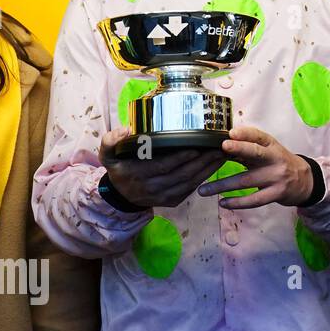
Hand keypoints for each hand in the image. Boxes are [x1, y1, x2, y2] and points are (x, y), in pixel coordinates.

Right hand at [99, 127, 226, 207]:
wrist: (121, 195)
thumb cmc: (119, 168)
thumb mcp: (107, 154)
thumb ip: (111, 140)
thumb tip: (127, 129)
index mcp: (137, 174)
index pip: (163, 166)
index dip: (181, 158)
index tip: (197, 147)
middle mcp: (152, 188)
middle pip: (182, 175)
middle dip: (202, 162)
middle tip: (218, 148)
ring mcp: (163, 197)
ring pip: (190, 183)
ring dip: (208, 169)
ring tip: (222, 154)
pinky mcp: (172, 201)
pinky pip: (191, 188)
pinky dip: (205, 177)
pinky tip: (215, 165)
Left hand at [194, 125, 314, 209]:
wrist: (304, 181)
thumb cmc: (278, 163)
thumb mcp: (268, 152)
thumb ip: (248, 149)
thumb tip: (219, 148)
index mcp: (271, 145)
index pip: (258, 136)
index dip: (245, 133)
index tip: (231, 132)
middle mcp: (275, 159)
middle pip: (256, 153)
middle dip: (239, 148)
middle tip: (222, 146)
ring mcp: (276, 177)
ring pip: (247, 180)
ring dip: (222, 185)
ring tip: (203, 190)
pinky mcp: (276, 193)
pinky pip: (254, 199)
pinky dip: (237, 202)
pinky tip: (223, 203)